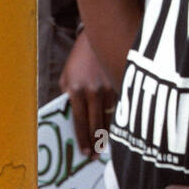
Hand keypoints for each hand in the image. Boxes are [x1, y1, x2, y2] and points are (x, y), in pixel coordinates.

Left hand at [59, 31, 117, 156]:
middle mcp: (94, 91)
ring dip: (107, 134)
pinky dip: (117, 118)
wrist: (100, 32)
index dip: (83, 139)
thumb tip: (74, 118)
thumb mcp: (66, 76)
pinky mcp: (121, 82)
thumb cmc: (79, 58)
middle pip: (95, 124)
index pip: (79, 121)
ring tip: (104, 147)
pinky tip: (117, 129)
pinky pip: (119, 106)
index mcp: (76, 90)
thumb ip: (69, 96)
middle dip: (95, 142)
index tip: (85, 152)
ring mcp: (109, 87)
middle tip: (95, 156)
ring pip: (110, 117)